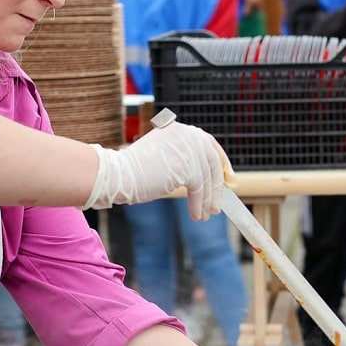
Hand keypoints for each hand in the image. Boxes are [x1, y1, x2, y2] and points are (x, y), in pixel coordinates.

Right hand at [82, 113, 230, 218]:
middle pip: (211, 161)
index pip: (208, 144)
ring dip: (207, 199)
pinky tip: (197, 215)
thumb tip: (203, 176)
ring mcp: (188, 149)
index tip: (228, 178)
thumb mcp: (163, 158)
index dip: (221, 162)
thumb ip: (182, 159)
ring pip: (206, 178)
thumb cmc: (133, 171)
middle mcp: (187, 134)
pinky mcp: (188, 166)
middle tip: (217, 204)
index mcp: (179, 129)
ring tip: (207, 214)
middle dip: (216, 185)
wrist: (118, 175)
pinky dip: (199, 204)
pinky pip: (199, 189)